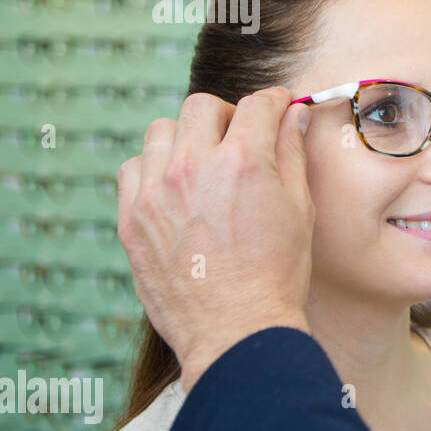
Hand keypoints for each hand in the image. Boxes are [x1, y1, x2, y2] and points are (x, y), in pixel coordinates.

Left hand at [116, 87, 314, 390]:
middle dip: (227, 114)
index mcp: (244, 162)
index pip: (257, 105)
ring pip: (161, 130)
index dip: (274, 101)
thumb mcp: (300, 210)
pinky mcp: (131, 218)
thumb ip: (292, 155)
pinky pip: (133, 168)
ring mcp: (155, 192)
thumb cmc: (277, 273)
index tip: (278, 107)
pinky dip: (153, 168)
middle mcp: (193, 167)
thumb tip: (292, 117)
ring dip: (185, 137)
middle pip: (201, 106)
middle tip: (240, 137)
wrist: (236, 330)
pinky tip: (174, 189)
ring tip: (202, 163)